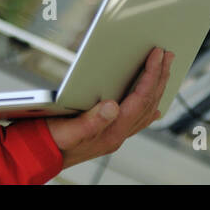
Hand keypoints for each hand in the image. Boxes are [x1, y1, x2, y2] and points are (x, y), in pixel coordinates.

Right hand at [44, 47, 173, 171]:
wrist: (40, 155)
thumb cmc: (51, 141)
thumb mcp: (68, 129)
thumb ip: (92, 120)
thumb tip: (113, 105)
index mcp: (112, 131)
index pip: (140, 99)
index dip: (151, 74)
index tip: (158, 54)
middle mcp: (118, 134)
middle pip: (149, 102)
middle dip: (160, 76)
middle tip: (168, 54)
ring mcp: (116, 134)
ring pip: (147, 110)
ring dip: (157, 87)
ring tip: (165, 69)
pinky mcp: (109, 133)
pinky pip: (138, 118)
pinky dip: (149, 106)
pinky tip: (154, 106)